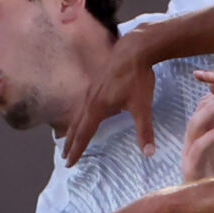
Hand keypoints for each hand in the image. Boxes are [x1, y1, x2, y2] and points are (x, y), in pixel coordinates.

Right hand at [64, 30, 156, 165]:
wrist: (134, 50)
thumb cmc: (137, 78)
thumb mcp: (142, 106)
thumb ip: (144, 130)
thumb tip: (149, 153)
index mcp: (97, 107)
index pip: (84, 133)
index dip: (77, 149)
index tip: (70, 163)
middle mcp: (90, 99)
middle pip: (76, 125)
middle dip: (70, 143)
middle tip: (65, 157)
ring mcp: (91, 91)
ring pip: (77, 114)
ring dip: (72, 130)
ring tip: (68, 141)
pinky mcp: (96, 85)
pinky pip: (82, 105)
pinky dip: (78, 117)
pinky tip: (82, 117)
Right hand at [182, 97, 213, 182]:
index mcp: (200, 131)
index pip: (202, 108)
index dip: (213, 95)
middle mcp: (192, 138)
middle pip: (197, 113)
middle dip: (209, 101)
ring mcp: (190, 151)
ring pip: (193, 127)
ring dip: (207, 114)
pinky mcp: (192, 165)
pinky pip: (198, 148)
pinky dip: (209, 138)